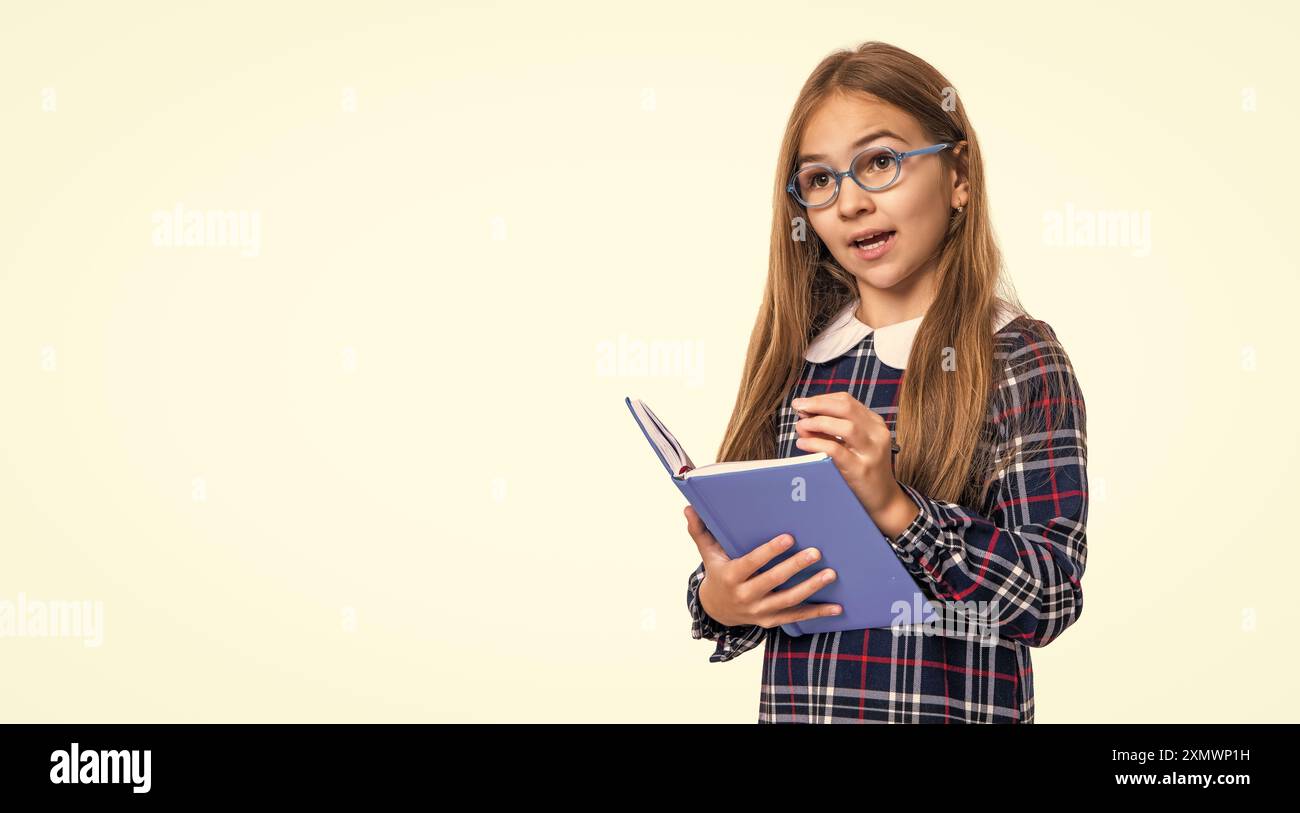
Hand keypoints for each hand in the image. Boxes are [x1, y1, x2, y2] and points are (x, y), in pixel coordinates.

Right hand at [685, 505, 841, 628]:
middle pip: (773, 581)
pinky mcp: (771, 621)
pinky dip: (818, 613)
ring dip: (811, 588)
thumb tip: (688, 508)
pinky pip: (797, 617)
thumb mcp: (708, 553)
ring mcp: (759, 612)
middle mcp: (745, 597)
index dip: (769, 551)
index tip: (789, 537)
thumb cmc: (718, 574)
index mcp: (731, 577)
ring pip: (788, 600)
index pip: (752, 563)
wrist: (717, 610)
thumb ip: (700, 531)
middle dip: (795, 566)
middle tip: (816, 552)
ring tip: (830, 574)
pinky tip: (837, 608)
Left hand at [791, 392, 919, 538]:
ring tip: (801, 427)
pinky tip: (803, 443)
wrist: (884, 500)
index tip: (803, 404)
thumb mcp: (852, 445)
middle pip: (845, 407)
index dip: (821, 399)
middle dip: (817, 404)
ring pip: (845, 426)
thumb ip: (830, 431)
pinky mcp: (861, 469)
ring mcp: (871, 452)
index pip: (846, 401)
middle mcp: (876, 434)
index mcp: (874, 423)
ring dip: (818, 423)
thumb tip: (803, 419)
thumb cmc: (864, 470)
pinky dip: (817, 444)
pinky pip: (836, 450)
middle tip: (798, 407)